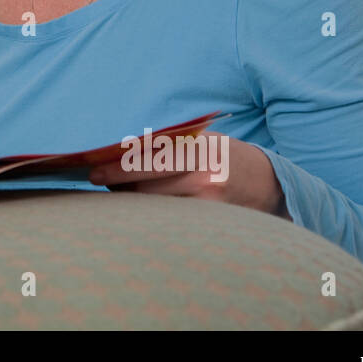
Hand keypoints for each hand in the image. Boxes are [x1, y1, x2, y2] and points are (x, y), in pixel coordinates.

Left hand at [86, 132, 290, 218]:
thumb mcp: (200, 140)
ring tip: (119, 192)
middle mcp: (204, 175)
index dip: (119, 167)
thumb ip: (166, 144)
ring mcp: (209, 202)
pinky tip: (143, 210)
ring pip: (156, 206)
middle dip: (120, 184)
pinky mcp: (212, 221)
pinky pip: (171, 220)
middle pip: (148, 186)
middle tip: (97, 179)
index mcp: (198, 148)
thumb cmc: (223, 155)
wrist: (268, 181)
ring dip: (134, 201)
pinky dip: (154, 215)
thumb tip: (119, 153)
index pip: (150, 158)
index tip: (94, 170)